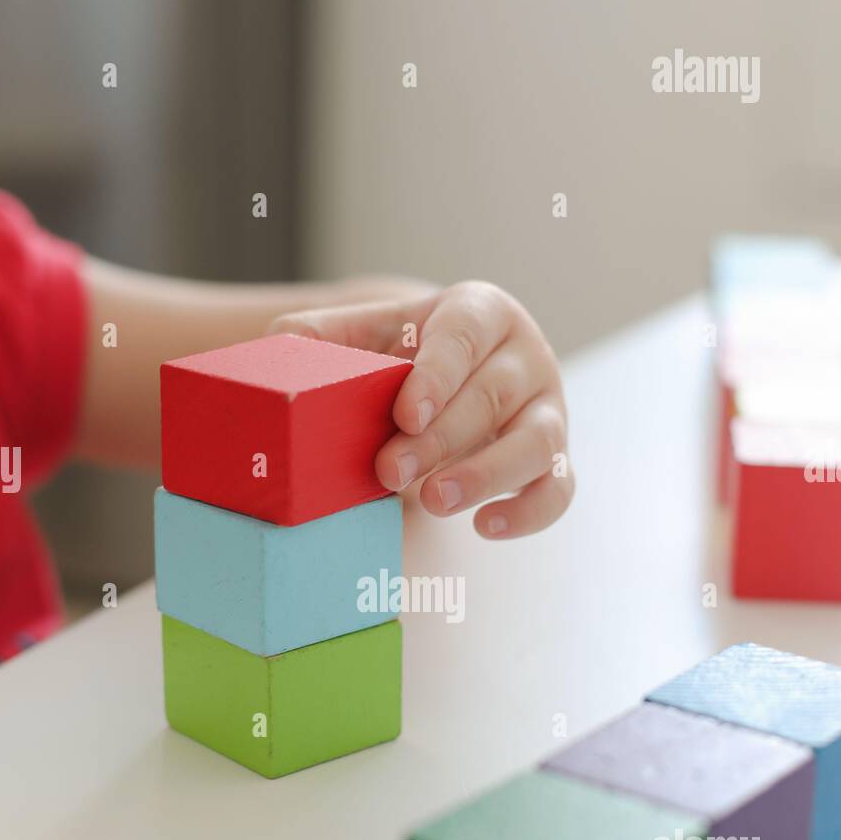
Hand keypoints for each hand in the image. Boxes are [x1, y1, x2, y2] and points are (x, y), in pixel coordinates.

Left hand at [270, 281, 573, 538]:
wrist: (459, 372)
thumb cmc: (409, 352)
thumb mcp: (371, 332)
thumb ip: (328, 335)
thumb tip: (281, 347)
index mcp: (481, 311)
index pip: (464, 336)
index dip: (437, 375)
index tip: (405, 413)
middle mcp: (526, 356)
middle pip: (491, 397)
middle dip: (440, 438)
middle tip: (388, 472)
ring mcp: (550, 407)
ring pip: (537, 443)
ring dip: (487, 475)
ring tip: (434, 502)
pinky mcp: (557, 455)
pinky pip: (559, 488)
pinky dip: (529, 512)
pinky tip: (485, 528)